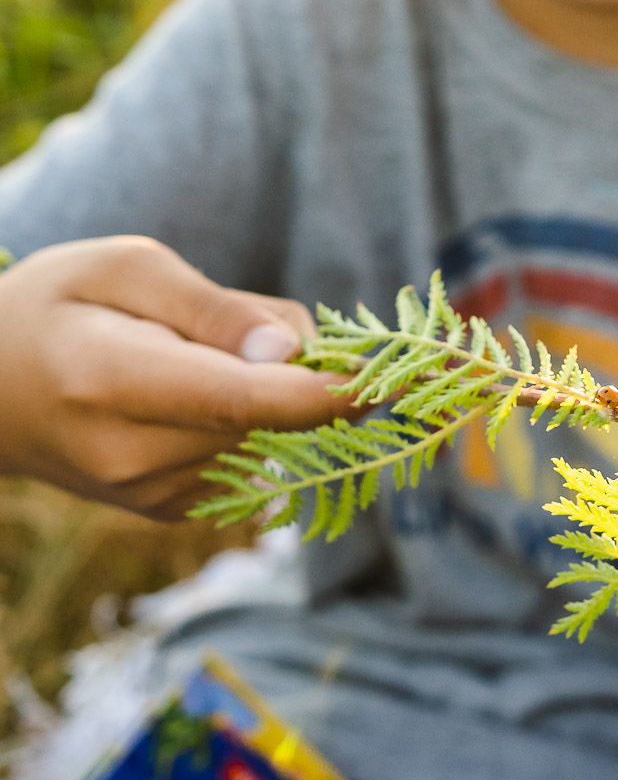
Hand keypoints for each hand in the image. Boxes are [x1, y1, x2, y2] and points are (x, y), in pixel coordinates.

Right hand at [0, 236, 345, 518]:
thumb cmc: (55, 304)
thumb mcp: (126, 267)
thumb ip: (214, 309)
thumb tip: (294, 351)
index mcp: (112, 382)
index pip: (247, 402)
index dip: (332, 391)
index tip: (400, 373)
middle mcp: (133, 456)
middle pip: (271, 422)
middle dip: (308, 374)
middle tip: (283, 326)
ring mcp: (148, 495)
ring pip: (268, 444)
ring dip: (279, 397)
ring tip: (211, 350)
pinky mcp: (165, 511)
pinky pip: (249, 462)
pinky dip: (256, 422)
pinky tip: (208, 386)